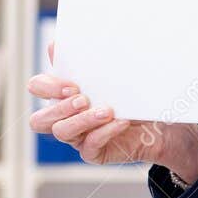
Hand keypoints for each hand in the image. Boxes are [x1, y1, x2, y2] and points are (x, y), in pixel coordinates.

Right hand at [27, 66, 197, 182]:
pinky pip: (89, 147)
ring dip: (82, 120)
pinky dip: (104, 132)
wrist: (160, 119)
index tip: (72, 84)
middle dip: (58, 108)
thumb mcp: (112, 73)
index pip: (37, 88)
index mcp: (62, 93)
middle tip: (82, 98)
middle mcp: (64, 116)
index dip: (47, 87)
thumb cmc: (131, 93)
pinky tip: (121, 122)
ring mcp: (77, 136)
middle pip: (39, 120)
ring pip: (62, 133)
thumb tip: (55, 44)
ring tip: (107, 110)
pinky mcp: (93, 152)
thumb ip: (82, 61)